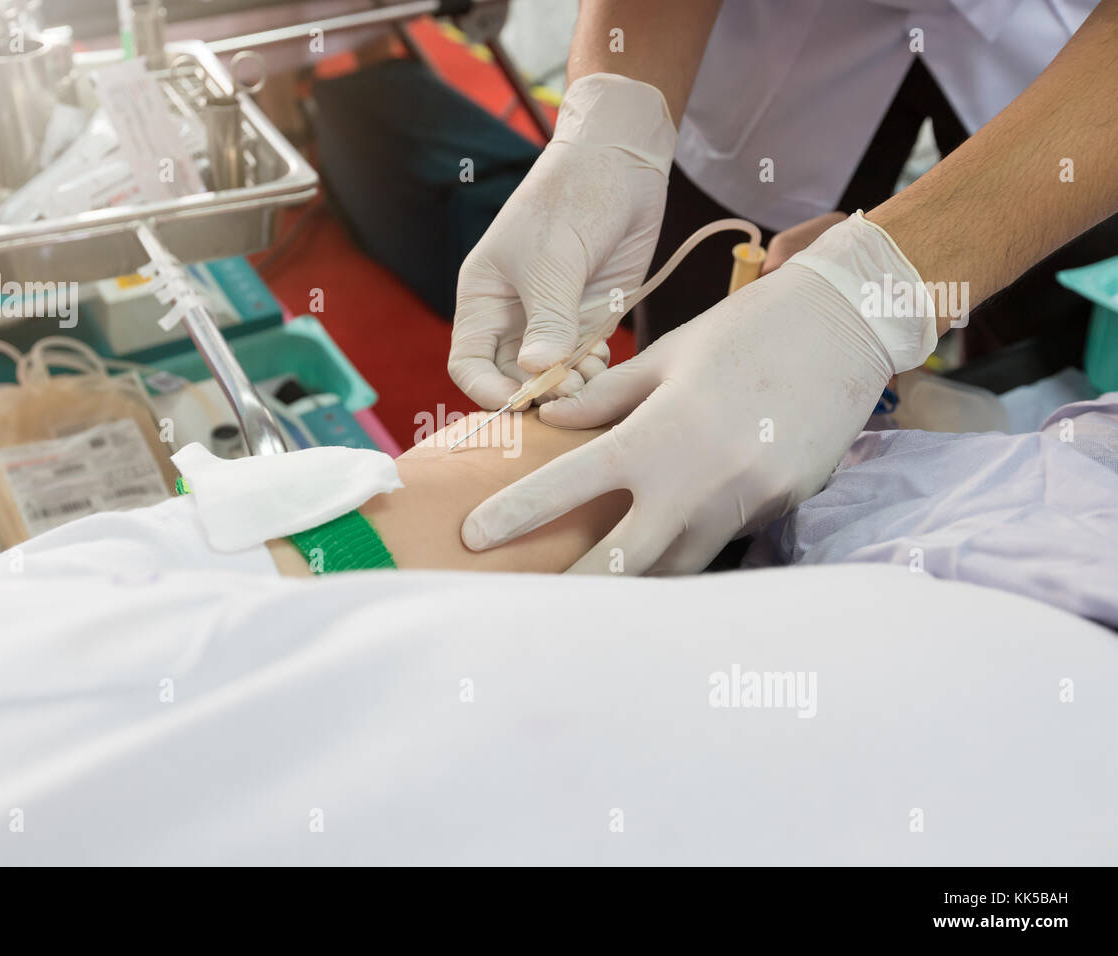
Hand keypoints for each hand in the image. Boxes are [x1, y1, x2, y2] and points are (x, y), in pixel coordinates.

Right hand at [448, 73, 677, 409]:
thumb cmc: (573, 197)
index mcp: (485, 298)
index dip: (487, 390)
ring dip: (569, 388)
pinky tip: (605, 362)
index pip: (469, 363)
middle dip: (537, 393)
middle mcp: (514, 316)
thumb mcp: (555, 258)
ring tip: (590, 376)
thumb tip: (536, 372)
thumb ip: (549, 318)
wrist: (622, 163)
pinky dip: (592, 374)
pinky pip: (583, 364)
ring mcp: (553, 320)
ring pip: (550, 377)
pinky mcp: (589, 320)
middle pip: (510, 378)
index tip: (520, 402)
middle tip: (570, 390)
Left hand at [460, 213, 938, 574]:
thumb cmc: (748, 329)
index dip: (514, 516)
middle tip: (534, 601)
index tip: (474, 538)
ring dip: (638, 576)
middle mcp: (698, 482)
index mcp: (658, 435)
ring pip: (677, 565)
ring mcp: (744, 504)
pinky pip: (722, 539)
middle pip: (623, 565)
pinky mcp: (781, 509)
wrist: (849, 326)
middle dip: (576, 590)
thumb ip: (606, 398)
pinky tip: (671, 537)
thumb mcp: (668, 355)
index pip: (568, 488)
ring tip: (597, 583)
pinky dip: (690, 542)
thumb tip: (553, 421)